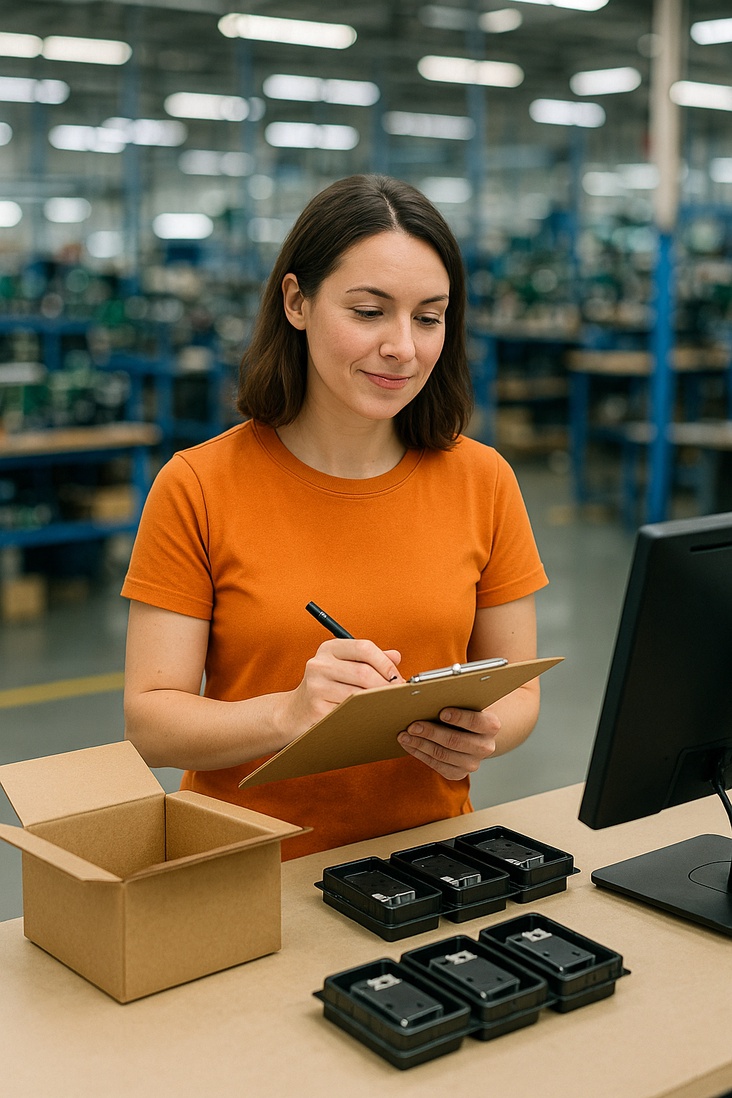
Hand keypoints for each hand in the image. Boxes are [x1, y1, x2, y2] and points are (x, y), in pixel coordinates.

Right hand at [278, 639, 403, 738]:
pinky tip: (370, 715)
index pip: (364, 647)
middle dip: (386, 686)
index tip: (398, 678)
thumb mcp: (344, 666)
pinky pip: (349, 711)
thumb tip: (396, 657)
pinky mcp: (316, 709)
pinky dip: (364, 714)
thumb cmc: (326, 687)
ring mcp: (315, 687)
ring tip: (387, 705)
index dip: (385, 663)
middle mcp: (319, 664)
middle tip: (398, 696)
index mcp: (329, 649)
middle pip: (364, 672)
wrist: (294, 712)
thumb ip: (369, 659)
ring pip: (358, 694)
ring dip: (377, 701)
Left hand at [397, 707, 500, 779]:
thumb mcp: (465, 704)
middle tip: (412, 726)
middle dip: (431, 733)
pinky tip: (409, 745)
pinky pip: (436, 766)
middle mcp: (485, 747)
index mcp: (491, 725)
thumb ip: (454, 699)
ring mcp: (472, 763)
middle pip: (455, 741)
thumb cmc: (464, 712)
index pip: (476, 721)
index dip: (459, 717)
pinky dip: (420, 754)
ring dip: (420, 744)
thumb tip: (427, 693)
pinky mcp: (459, 774)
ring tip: (404, 735)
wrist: (473, 734)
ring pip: (442, 755)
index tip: (442, 712)